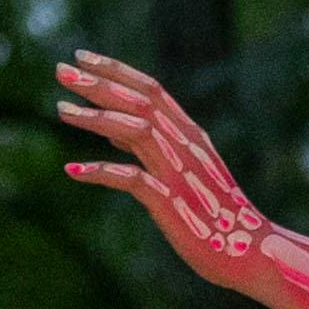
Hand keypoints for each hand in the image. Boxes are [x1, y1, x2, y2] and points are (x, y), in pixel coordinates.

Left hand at [56, 51, 267, 294]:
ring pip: (133, 130)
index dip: (115, 70)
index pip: (150, 89)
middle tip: (60, 70)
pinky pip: (130, 178)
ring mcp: (178, 171)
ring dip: (94, 118)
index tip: (81, 57)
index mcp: (189, 134)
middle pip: (138, 101)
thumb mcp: (184, 171)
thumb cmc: (214, 214)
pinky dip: (100, 171)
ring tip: (61, 110)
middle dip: (98, 83)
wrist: (248, 251)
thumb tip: (111, 133)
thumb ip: (151, 148)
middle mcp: (184, 145)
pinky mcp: (170, 201)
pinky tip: (72, 169)